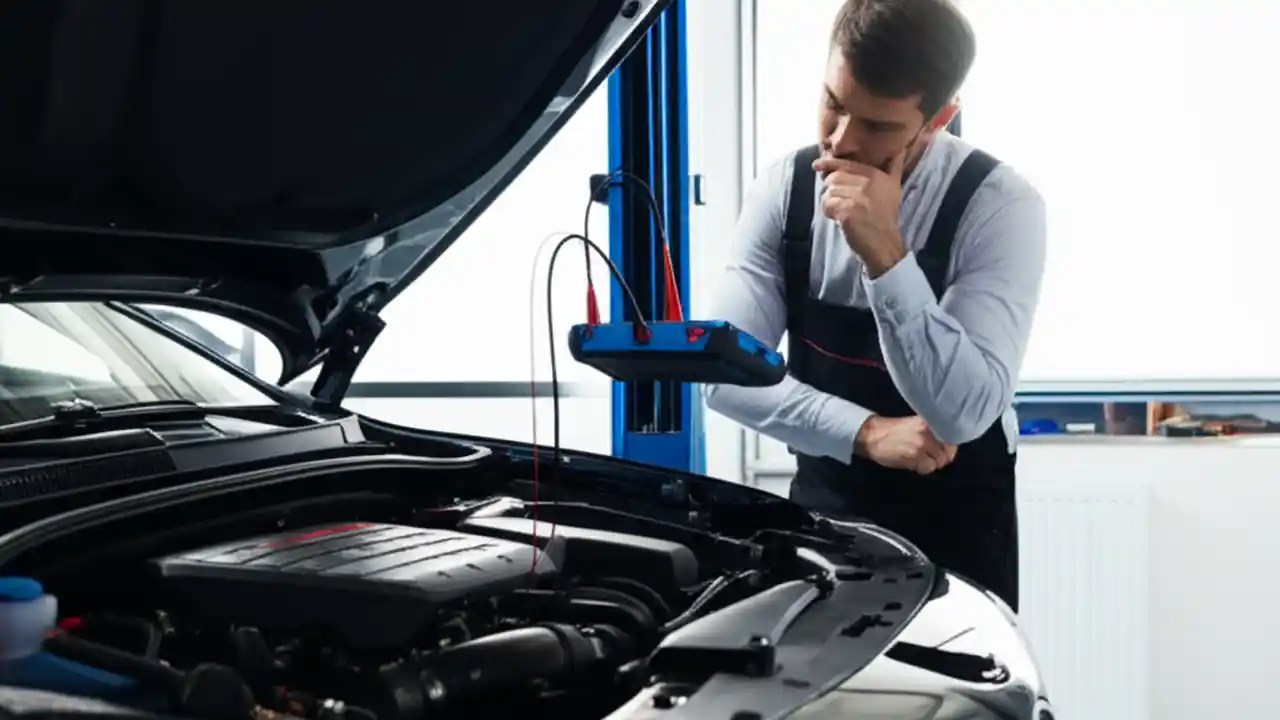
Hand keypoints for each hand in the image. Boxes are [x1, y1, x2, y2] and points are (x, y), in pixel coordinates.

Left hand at [812, 150, 907, 276]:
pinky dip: (828, 213)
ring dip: (831, 203)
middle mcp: (868, 183)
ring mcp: (858, 196)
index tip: (817, 165)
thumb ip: (893, 168)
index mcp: (877, 175)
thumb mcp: (893, 189)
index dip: (830, 164)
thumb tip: (900, 148)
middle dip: (832, 190)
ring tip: (842, 213)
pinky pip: (827, 204)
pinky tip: (838, 219)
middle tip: (841, 203)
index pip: (847, 164)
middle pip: (834, 178)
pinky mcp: (847, 211)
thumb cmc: (884, 218)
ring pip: (829, 191)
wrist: (884, 245)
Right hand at [854, 415, 956, 474]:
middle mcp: (926, 433)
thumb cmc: (890, 430)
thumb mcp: (913, 425)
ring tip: (921, 460)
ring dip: (931, 463)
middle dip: (940, 457)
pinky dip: (923, 469)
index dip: (949, 447)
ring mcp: (920, 446)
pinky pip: (927, 468)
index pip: (950, 437)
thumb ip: (928, 433)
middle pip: (946, 452)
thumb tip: (943, 445)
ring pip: (937, 462)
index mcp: (927, 423)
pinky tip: (915, 464)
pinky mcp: (913, 458)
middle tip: (931, 457)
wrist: (871, 436)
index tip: (945, 450)